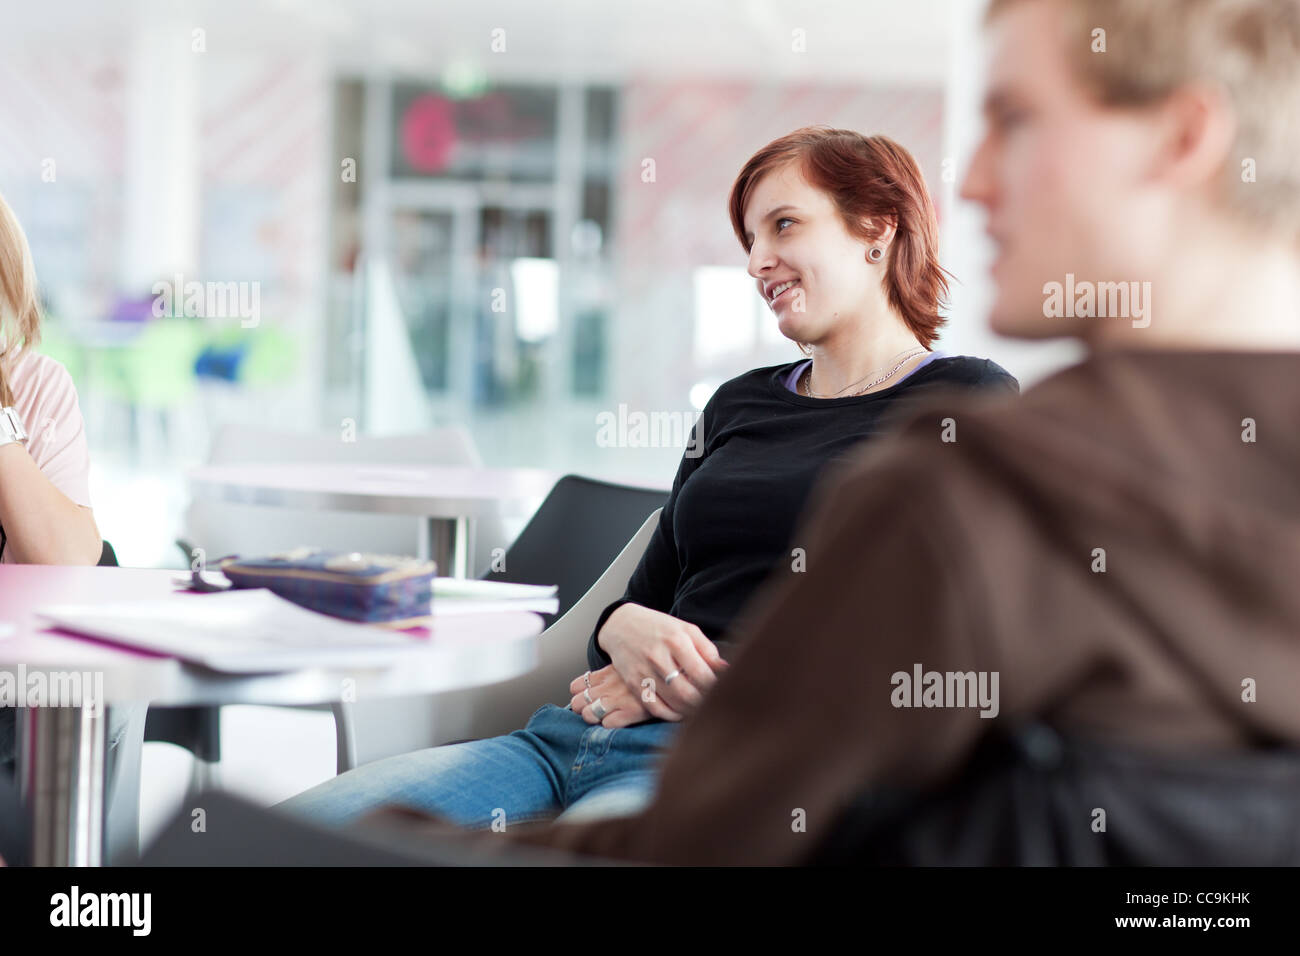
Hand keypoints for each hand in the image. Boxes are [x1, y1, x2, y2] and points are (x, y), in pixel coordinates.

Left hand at [568, 665, 674, 726]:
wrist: (675, 670)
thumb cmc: (651, 668)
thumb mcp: (628, 664)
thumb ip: (611, 673)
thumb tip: (595, 683)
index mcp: (606, 674)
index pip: (576, 686)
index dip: (578, 694)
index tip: (584, 698)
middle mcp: (609, 686)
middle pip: (577, 702)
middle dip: (582, 709)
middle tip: (592, 710)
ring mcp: (619, 699)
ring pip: (588, 714)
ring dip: (593, 718)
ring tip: (603, 717)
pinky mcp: (631, 711)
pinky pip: (608, 724)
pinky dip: (610, 725)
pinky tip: (619, 721)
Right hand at [595, 603, 728, 719]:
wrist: (621, 625)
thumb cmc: (660, 627)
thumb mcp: (686, 629)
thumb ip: (708, 649)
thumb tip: (726, 670)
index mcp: (676, 641)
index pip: (702, 674)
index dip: (715, 688)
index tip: (723, 691)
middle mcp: (658, 657)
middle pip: (688, 693)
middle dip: (704, 703)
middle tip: (713, 704)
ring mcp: (643, 672)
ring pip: (672, 703)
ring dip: (690, 711)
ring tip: (700, 709)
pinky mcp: (633, 683)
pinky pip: (654, 708)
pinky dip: (670, 714)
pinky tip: (680, 711)